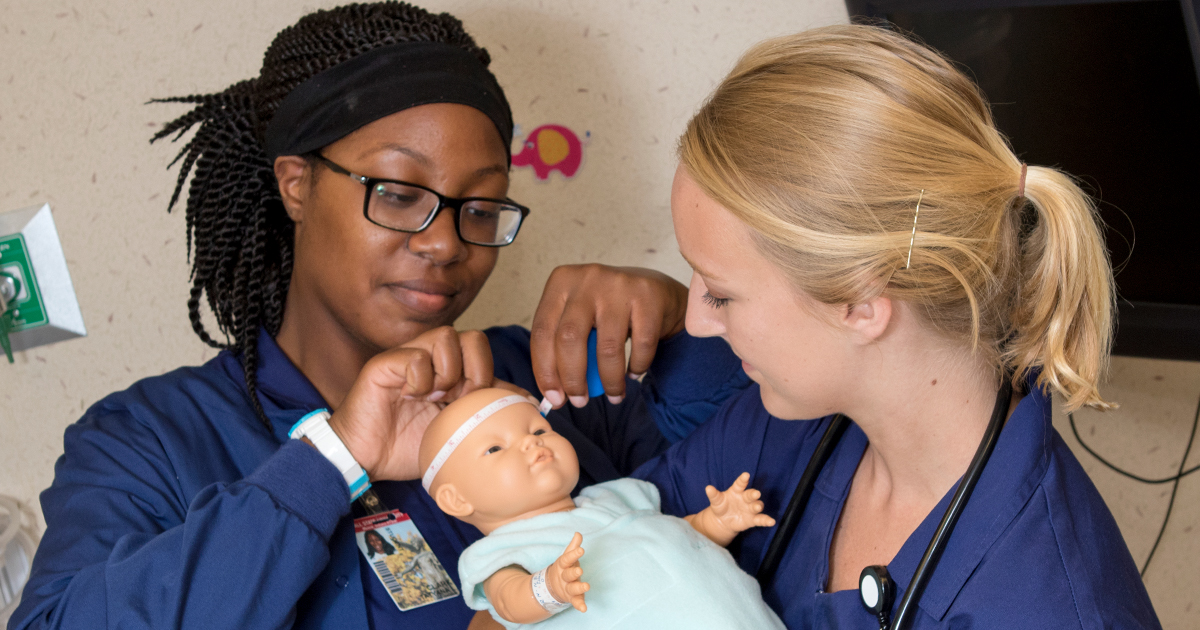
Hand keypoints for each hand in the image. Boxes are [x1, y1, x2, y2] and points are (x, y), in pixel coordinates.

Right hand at [327, 327, 495, 480]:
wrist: (366, 459)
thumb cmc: (408, 445)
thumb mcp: (456, 429)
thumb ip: (485, 408)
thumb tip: (526, 400)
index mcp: (450, 370)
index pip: (484, 353)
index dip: (490, 378)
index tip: (479, 408)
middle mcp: (431, 359)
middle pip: (472, 337)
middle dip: (476, 370)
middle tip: (460, 399)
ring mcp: (407, 358)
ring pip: (445, 336)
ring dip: (448, 371)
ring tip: (435, 398)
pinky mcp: (384, 364)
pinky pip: (414, 355)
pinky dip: (420, 378)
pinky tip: (411, 397)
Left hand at [531, 264, 687, 407]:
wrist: (656, 290)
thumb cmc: (609, 310)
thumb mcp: (581, 317)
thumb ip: (564, 345)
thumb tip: (555, 394)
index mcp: (561, 282)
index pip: (542, 332)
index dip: (545, 370)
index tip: (554, 398)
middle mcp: (587, 278)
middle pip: (569, 339)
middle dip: (573, 379)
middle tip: (580, 401)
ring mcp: (618, 285)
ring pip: (607, 347)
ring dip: (609, 381)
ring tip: (613, 395)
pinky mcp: (647, 296)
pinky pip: (641, 345)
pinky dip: (637, 367)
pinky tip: (633, 373)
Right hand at [546, 532, 588, 612]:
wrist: (553, 586)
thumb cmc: (564, 568)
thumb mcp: (567, 558)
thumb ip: (573, 547)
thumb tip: (578, 534)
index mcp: (563, 566)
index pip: (567, 559)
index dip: (573, 554)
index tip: (581, 549)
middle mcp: (564, 577)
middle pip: (568, 575)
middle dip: (573, 573)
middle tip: (580, 570)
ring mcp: (567, 588)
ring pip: (572, 589)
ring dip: (579, 588)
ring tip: (587, 586)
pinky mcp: (572, 598)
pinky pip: (575, 602)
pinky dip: (579, 605)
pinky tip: (584, 609)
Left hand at [704, 472, 775, 535]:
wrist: (723, 520)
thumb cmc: (721, 507)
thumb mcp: (716, 501)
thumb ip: (713, 495)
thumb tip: (708, 488)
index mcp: (736, 491)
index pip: (740, 484)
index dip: (743, 479)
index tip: (746, 475)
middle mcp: (745, 498)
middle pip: (750, 495)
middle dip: (753, 494)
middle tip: (756, 493)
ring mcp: (750, 509)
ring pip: (757, 506)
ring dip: (758, 506)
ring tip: (757, 507)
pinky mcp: (752, 519)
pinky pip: (761, 519)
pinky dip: (767, 520)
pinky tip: (772, 521)